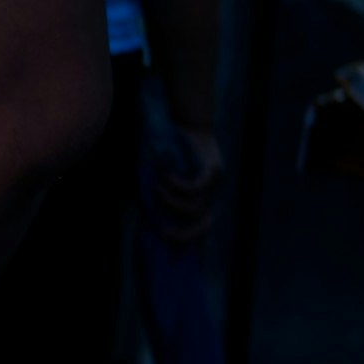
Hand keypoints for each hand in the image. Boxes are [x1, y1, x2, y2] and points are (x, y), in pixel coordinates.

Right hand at [144, 117, 224, 248]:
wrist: (188, 125)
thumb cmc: (170, 154)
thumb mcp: (161, 180)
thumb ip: (156, 198)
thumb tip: (146, 219)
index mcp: (204, 200)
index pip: (201, 228)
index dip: (186, 238)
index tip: (162, 236)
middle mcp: (214, 195)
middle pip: (204, 224)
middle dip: (184, 233)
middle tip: (162, 232)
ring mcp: (217, 184)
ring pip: (195, 207)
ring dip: (172, 202)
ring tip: (157, 189)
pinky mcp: (215, 170)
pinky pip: (195, 188)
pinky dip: (177, 186)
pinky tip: (165, 177)